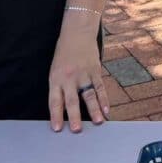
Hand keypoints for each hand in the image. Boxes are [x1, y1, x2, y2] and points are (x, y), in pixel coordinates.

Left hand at [48, 13, 108, 132]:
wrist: (77, 33)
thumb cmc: (64, 54)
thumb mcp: (55, 70)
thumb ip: (59, 88)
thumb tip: (63, 110)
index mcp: (56, 79)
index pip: (55, 101)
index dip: (56, 115)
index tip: (57, 129)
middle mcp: (69, 78)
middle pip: (72, 100)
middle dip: (74, 116)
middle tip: (76, 130)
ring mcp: (84, 74)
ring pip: (89, 95)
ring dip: (93, 109)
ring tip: (97, 122)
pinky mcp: (95, 70)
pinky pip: (100, 87)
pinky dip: (104, 99)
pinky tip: (106, 110)